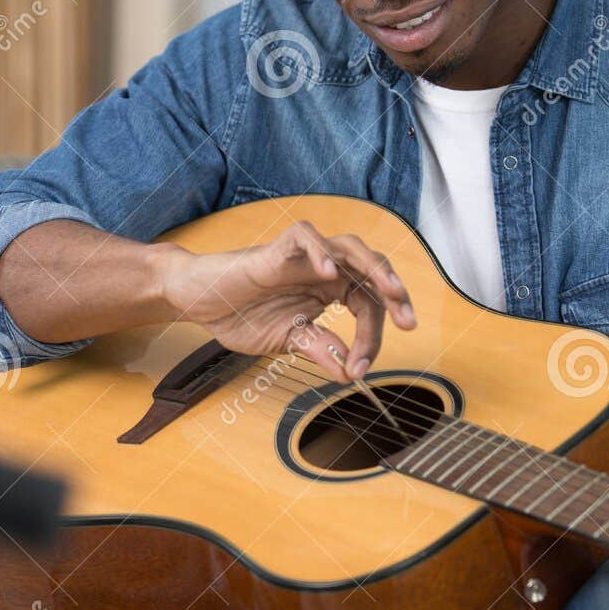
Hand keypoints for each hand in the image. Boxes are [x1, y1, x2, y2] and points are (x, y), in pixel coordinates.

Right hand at [160, 220, 415, 381]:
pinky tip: (330, 273)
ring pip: (349, 245)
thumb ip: (319, 349)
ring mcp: (302, 257)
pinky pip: (304, 236)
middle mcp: (323, 269)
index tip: (359, 370)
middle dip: (395, 291)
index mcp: (330, 289)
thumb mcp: (289, 341)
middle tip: (408, 321)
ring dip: (374, 265)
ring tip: (389, 289)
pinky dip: (320, 250)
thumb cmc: (242, 315)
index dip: (373, 337)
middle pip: (372, 267)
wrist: (201, 303)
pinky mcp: (276, 250)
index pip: (368, 304)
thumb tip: (347, 373)